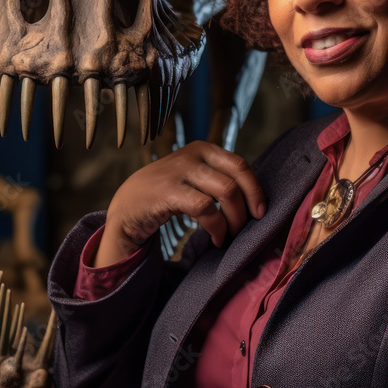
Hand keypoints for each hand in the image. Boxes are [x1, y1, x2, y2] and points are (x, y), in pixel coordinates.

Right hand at [94, 141, 267, 266]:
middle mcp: (193, 154)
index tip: (261, 212)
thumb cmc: (166, 193)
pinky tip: (217, 239)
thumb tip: (254, 198)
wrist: (127, 204)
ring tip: (230, 235)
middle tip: (246, 227)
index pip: (240, 165)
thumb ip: (218, 179)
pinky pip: (206, 208)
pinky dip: (217, 227)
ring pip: (226, 192)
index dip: (256, 189)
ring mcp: (180, 170)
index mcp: (203, 149)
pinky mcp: (169, 191)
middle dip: (247, 207)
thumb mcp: (193, 177)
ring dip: (234, 219)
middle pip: (236, 178)